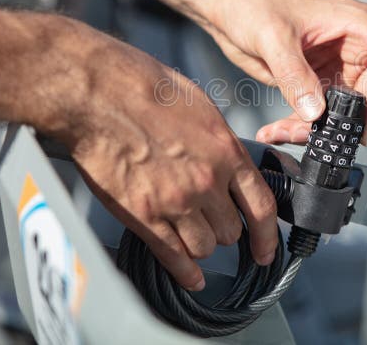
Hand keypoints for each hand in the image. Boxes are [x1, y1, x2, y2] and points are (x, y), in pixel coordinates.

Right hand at [40, 23, 277, 290]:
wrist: (99, 95)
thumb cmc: (145, 89)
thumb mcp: (202, 108)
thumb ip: (221, 144)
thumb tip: (232, 163)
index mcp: (226, 152)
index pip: (261, 206)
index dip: (267, 235)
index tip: (266, 249)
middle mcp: (207, 182)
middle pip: (231, 231)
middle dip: (224, 229)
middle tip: (213, 222)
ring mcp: (175, 202)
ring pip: (205, 248)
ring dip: (201, 245)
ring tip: (192, 233)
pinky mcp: (143, 216)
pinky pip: (173, 256)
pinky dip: (184, 272)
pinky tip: (190, 277)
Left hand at [205, 0, 366, 144]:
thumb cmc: (254, 0)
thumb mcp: (274, 37)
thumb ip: (295, 76)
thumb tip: (315, 113)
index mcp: (360, 26)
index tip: (361, 128)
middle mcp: (356, 47)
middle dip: (343, 123)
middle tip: (309, 136)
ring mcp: (337, 65)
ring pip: (344, 112)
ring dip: (317, 129)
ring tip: (282, 132)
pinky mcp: (317, 79)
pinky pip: (320, 112)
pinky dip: (300, 126)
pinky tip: (274, 130)